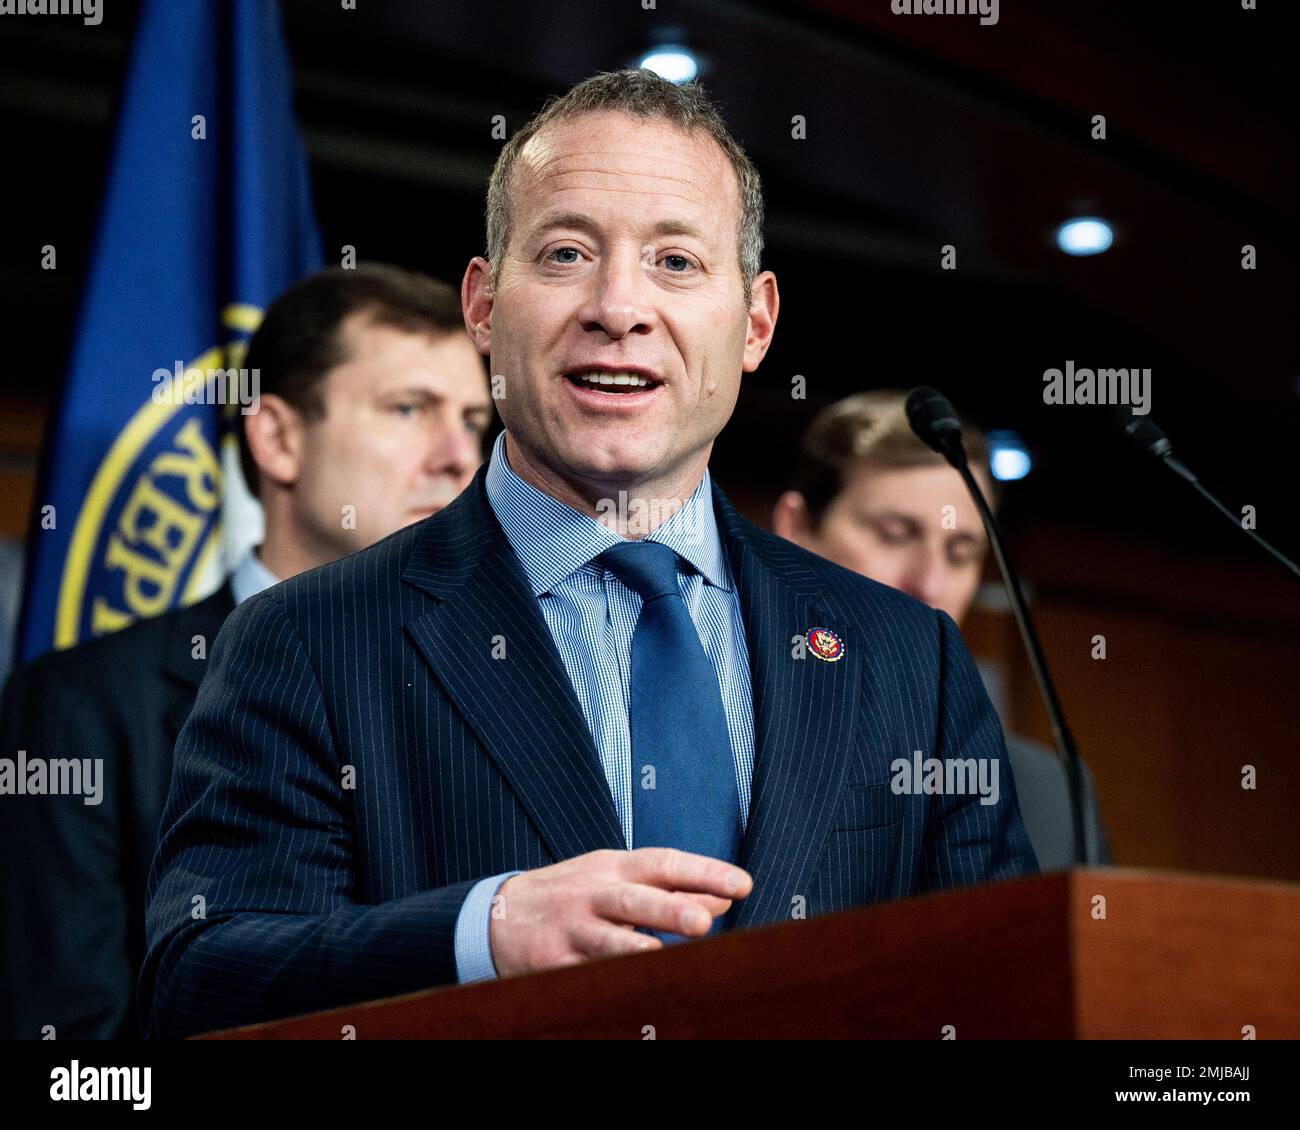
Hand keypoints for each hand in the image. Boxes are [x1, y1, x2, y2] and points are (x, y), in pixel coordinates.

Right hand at [488, 848, 751, 977]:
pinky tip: (629, 993)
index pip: (663, 863)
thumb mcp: (617, 879)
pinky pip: (582, 976)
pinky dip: (605, 984)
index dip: (703, 872)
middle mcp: (593, 893)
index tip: (742, 884)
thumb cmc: (575, 895)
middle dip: (669, 909)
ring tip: (663, 958)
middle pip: (635, 898)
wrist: (498, 915)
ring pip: (606, 940)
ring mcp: (571, 929)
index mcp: (614, 868)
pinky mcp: (551, 964)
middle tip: (705, 921)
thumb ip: (669, 888)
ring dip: (635, 949)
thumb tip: (724, 897)